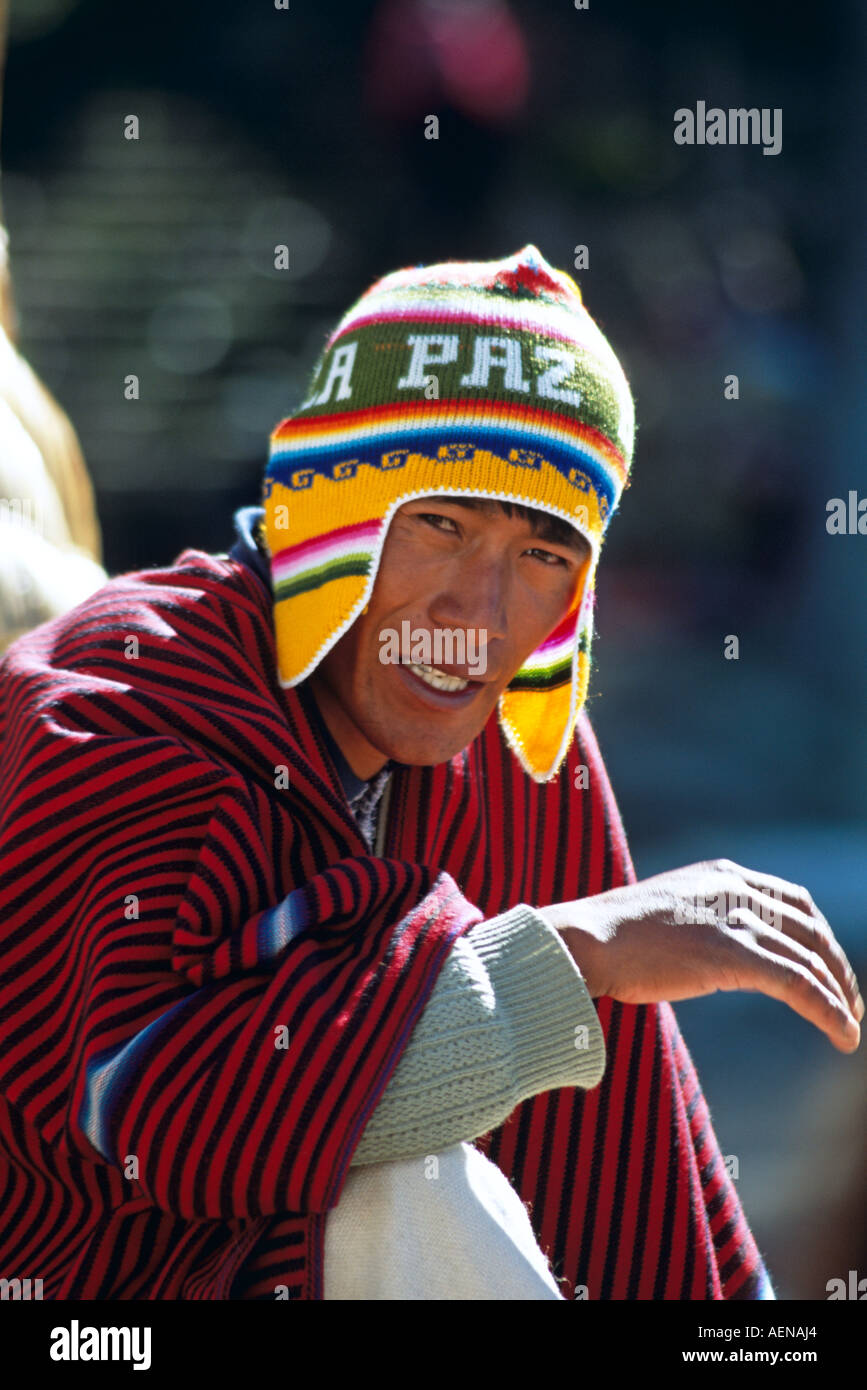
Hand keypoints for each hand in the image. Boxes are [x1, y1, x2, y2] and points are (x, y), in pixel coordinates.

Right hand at [538, 858, 862, 1052]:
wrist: (585, 941)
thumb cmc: (611, 937)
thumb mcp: (667, 914)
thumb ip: (700, 921)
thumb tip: (712, 952)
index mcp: (722, 875)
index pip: (793, 900)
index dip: (818, 935)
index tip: (828, 966)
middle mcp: (736, 890)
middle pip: (809, 928)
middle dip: (836, 967)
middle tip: (849, 1001)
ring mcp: (735, 921)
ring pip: (809, 960)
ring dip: (838, 998)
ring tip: (849, 1027)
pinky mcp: (733, 954)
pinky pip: (799, 985)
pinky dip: (828, 1011)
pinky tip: (842, 1036)